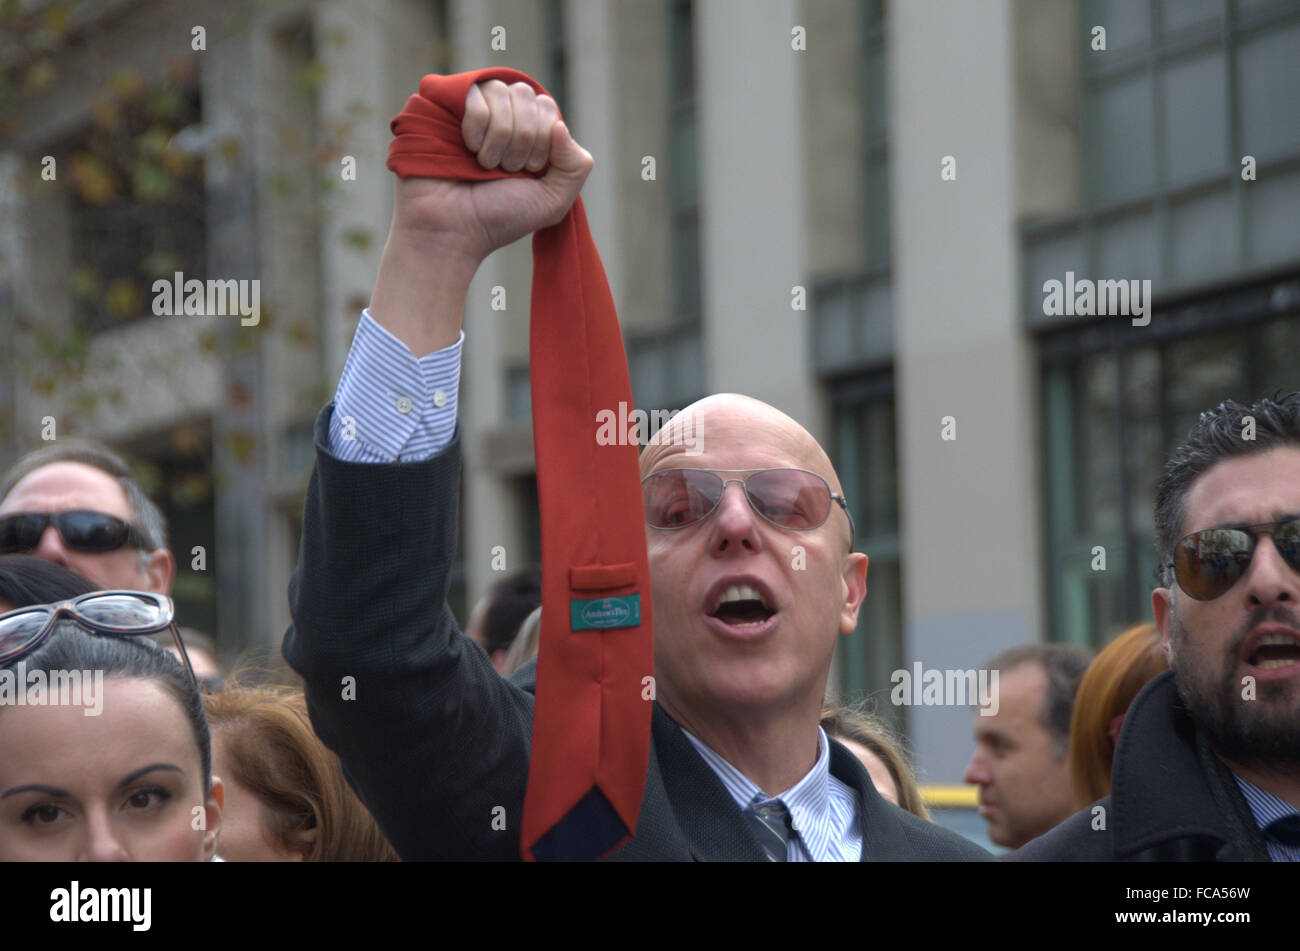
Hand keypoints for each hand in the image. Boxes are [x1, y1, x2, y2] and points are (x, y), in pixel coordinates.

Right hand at [369, 79, 592, 355]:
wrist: (453, 229)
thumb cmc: (501, 217)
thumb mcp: (553, 201)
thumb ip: (575, 165)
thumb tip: (559, 125)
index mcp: (530, 132)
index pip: (547, 107)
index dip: (543, 139)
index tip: (529, 171)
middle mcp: (504, 115)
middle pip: (527, 95)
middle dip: (523, 138)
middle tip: (507, 169)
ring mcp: (475, 107)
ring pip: (502, 91)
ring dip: (499, 136)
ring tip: (486, 164)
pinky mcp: (447, 103)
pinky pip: (475, 95)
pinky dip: (476, 127)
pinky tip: (468, 148)